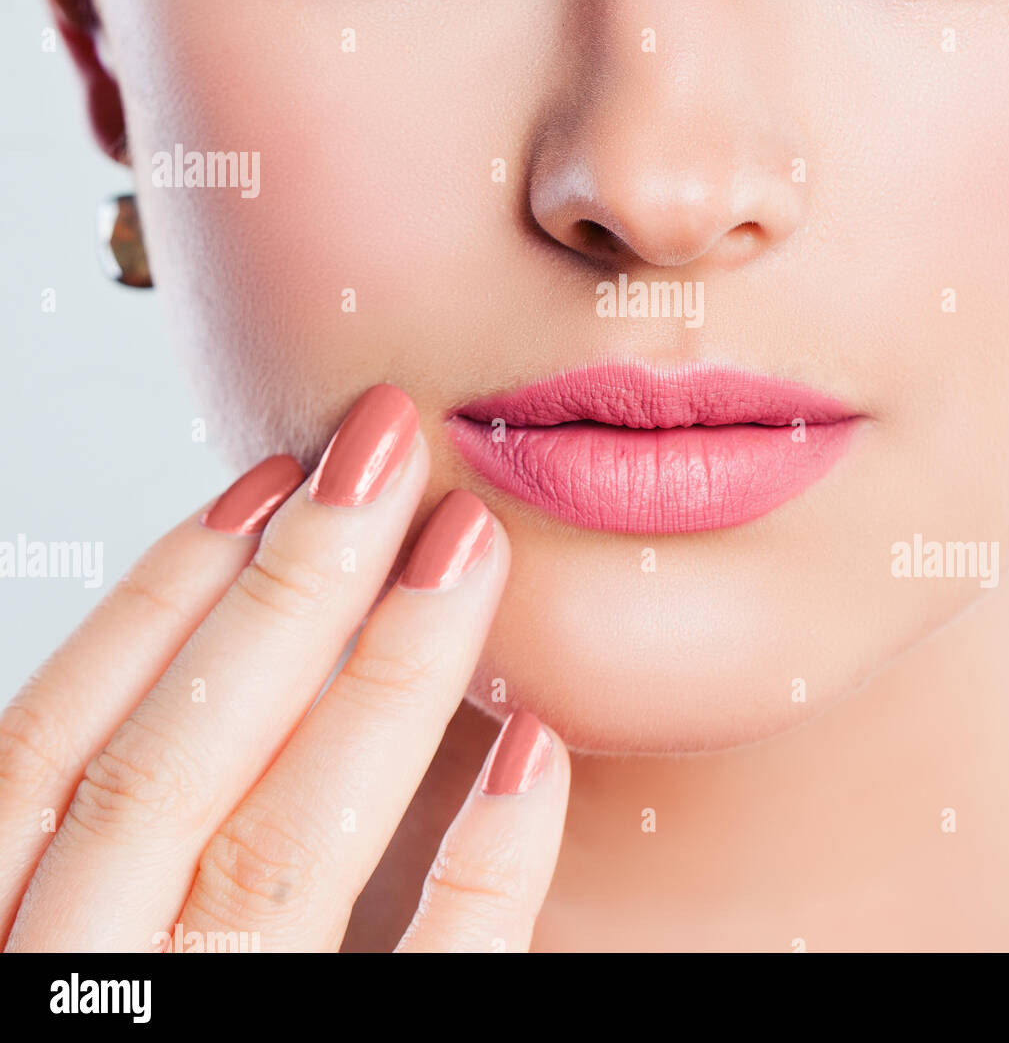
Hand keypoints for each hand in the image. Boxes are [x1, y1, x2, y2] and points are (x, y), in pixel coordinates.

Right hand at [0, 384, 567, 951]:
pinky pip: (427, 985)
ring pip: (280, 855)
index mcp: (0, 955)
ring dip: (384, 679)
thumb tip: (210, 647)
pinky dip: (483, 869)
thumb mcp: (74, 914)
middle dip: (285, 588)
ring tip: (466, 543)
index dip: (153, 598)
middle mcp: (78, 1004)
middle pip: (167, 770)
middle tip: (388, 443)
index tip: (268, 479)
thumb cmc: (131, 1024)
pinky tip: (535, 744)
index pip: (45, 755)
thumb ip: (112, 837)